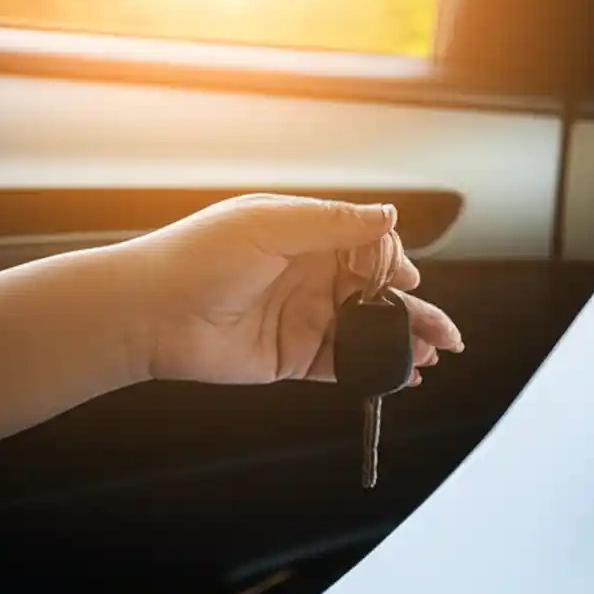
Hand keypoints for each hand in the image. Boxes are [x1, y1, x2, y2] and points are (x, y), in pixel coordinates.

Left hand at [126, 193, 462, 384]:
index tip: (405, 280)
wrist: (148, 314)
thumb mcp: (271, 225)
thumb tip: (389, 216)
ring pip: (368, 332)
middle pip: (378, 295)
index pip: (369, 249)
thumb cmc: (198, 258)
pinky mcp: (294, 357)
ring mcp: (305, 318)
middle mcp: (311, 277)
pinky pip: (344, 365)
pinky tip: (402, 376)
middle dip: (415, 312)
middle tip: (445, 333)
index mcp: (308, 237)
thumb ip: (335, 223)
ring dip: (403, 343)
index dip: (394, 265)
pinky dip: (375, 371)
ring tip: (432, 355)